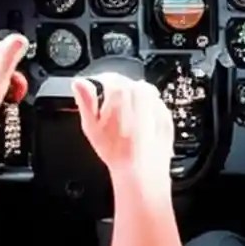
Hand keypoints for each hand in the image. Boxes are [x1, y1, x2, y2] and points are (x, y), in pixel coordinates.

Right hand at [72, 73, 174, 190]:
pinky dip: (144, 113)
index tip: (94, 95)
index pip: (108, 77)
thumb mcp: (91, 124)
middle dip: (114, 96)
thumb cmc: (116, 150)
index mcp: (121, 90)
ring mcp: (156, 102)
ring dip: (130, 103)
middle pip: (124, 85)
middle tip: (107, 116)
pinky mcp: (165, 113)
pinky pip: (152, 107)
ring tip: (122, 124)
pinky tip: (137, 129)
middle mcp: (142, 91)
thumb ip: (85, 99)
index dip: (98, 86)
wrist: (140, 168)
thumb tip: (79, 83)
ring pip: (139, 94)